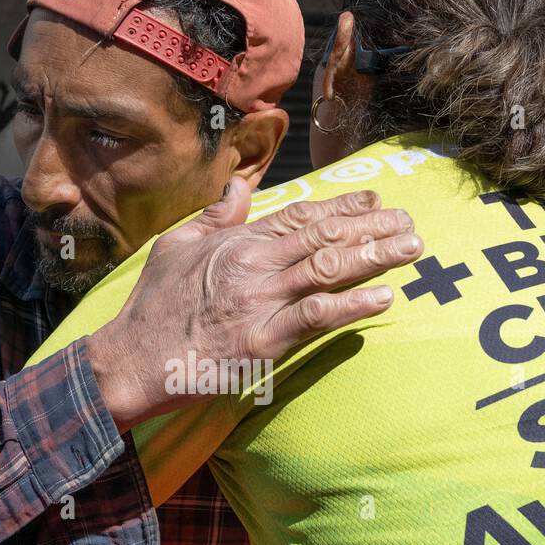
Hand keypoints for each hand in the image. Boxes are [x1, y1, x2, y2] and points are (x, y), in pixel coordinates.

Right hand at [88, 182, 423, 430]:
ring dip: (375, 257)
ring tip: (412, 248)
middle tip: (411, 222)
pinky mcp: (263, 342)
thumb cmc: (152, 307)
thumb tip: (237, 185)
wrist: (132, 359)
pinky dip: (352, 305)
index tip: (375, 201)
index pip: (300, 216)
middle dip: (373, 228)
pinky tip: (384, 296)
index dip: (342, 207)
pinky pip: (316, 318)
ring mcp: (260, 303)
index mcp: (236, 242)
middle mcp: (253, 265)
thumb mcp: (175, 246)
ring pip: (328, 270)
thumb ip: (213, 215)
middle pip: (324, 237)